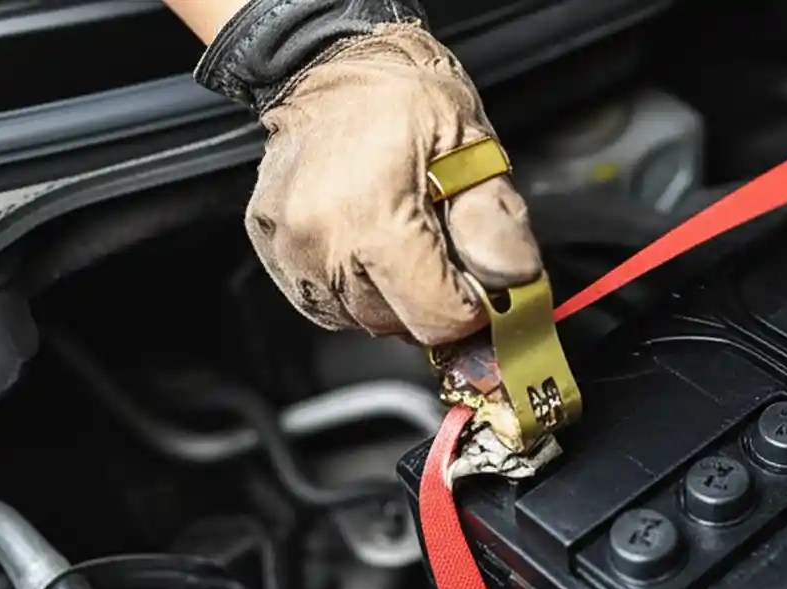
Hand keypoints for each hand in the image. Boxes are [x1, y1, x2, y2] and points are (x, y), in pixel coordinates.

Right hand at [191, 6, 540, 345]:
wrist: (329, 65)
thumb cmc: (402, 98)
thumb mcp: (472, 144)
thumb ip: (496, 220)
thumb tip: (512, 281)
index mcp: (373, 216)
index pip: (437, 317)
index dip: (473, 311)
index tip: (484, 289)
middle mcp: (322, 241)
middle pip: (400, 325)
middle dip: (434, 302)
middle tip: (448, 254)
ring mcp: (290, 251)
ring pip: (364, 321)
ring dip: (396, 299)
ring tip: (407, 241)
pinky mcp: (274, 254)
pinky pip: (329, 306)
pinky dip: (360, 291)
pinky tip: (372, 247)